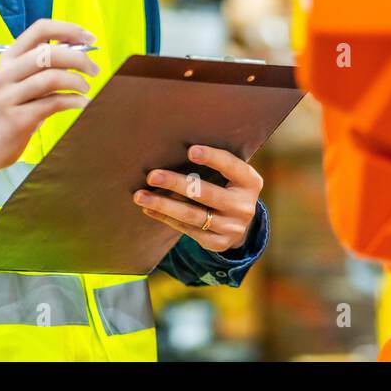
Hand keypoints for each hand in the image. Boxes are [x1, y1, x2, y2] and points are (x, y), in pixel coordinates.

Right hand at [0, 19, 97, 191]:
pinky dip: (74, 101)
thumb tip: (80, 54)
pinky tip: (82, 103)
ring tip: (86, 88)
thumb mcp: (19, 81)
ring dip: (77, 81)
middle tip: (93, 69)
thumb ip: (43, 67)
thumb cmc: (8, 109)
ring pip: (53, 77)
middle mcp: (6, 73)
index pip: (40, 29)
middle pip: (49, 52)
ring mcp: (9, 96)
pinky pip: (53, 103)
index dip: (69, 29)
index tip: (89, 39)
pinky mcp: (18, 119)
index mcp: (8, 58)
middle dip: (79, 58)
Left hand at [133, 145, 263, 253]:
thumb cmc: (227, 187)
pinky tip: (149, 209)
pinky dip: (165, 218)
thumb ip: (215, 164)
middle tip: (152, 175)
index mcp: (250, 182)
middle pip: (206, 193)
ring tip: (140, 196)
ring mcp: (232, 227)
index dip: (212, 158)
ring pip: (192, 215)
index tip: (190, 151)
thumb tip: (174, 148)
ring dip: (163, 205)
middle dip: (176, 184)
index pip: (231, 166)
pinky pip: (187, 229)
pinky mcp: (217, 242)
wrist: (239, 225)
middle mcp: (244, 206)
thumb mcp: (231, 175)